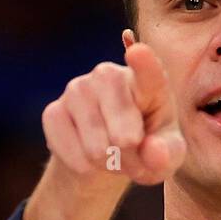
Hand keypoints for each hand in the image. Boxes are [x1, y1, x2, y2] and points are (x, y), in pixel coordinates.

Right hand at [42, 38, 185, 190]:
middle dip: (131, 160)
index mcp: (146, 82)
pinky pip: (72, 154)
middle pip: (124, 136)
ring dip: (108, 164)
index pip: (148, 72)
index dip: (143, 63)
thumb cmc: (148, 146)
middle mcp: (109, 76)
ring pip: (97, 149)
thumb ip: (167, 154)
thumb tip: (154, 152)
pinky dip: (85, 167)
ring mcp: (77, 89)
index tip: (138, 53)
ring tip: (114, 155)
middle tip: (133, 155)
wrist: (109, 152)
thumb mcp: (167, 154)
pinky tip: (89, 155)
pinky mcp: (53, 112)